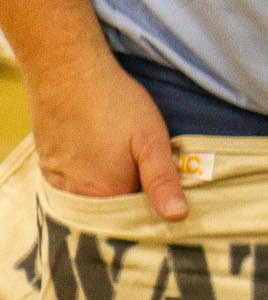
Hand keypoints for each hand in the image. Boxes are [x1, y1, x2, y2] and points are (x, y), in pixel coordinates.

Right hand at [26, 52, 186, 219]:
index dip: (149, 210)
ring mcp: (58, 180)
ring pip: (90, 198)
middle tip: (137, 172)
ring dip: (105, 189)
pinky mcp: (47, 165)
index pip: (134, 220)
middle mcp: (78, 194)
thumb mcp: (151, 142)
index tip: (160, 195)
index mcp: (107, 194)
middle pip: (111, 211)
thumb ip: (163, 182)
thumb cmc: (115, 103)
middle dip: (127, 201)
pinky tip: (96, 160)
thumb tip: (178, 217)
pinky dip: (84, 179)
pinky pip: (70, 185)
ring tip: (116, 163)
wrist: (66, 69)